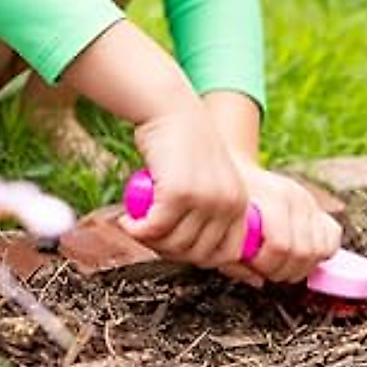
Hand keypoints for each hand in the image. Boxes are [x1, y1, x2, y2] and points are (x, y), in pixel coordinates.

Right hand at [117, 100, 250, 269]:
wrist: (169, 109)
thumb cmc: (182, 144)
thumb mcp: (210, 178)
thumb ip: (212, 208)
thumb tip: (202, 249)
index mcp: (240, 203)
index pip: (226, 253)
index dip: (196, 257)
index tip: (172, 245)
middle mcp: (228, 204)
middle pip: (198, 254)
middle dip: (169, 251)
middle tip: (147, 235)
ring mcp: (205, 200)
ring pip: (175, 244)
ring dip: (149, 242)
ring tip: (135, 227)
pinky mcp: (178, 193)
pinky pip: (154, 228)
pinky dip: (137, 230)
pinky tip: (127, 222)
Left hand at [218, 162, 342, 285]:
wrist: (234, 172)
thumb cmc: (226, 203)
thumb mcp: (221, 225)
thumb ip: (232, 255)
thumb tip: (257, 281)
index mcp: (268, 196)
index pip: (280, 245)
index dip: (266, 265)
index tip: (251, 264)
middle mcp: (294, 196)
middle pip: (302, 252)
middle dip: (282, 270)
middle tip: (264, 269)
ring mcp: (308, 201)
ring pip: (319, 249)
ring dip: (300, 267)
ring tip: (278, 264)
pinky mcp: (316, 207)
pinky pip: (332, 238)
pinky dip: (319, 254)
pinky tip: (296, 254)